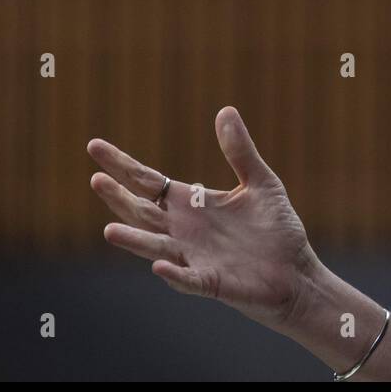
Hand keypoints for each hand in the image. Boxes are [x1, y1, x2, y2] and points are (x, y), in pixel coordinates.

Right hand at [87, 106, 316, 332]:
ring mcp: (194, 257)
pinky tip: (160, 266)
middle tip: (96, 179)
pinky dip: (174, 274)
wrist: (295, 271)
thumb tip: (226, 110)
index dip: (121, 164)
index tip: (94, 146)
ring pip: (155, 247)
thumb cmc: (275, 228)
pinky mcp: (212, 281)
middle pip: (142, 211)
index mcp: (191, 203)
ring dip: (134, 240)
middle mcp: (184, 230)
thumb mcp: (261, 181)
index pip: (147, 181)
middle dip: (118, 197)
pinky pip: (188, 279)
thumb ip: (240, 151)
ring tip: (109, 230)